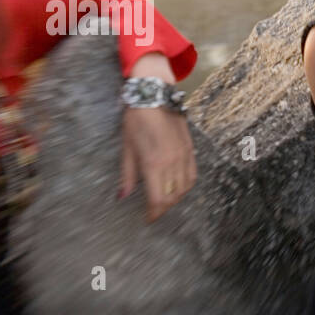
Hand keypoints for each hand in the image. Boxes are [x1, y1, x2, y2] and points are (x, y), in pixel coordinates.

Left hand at [119, 106, 196, 221]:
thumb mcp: (127, 148)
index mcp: (153, 164)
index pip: (158, 200)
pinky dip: (186, 185)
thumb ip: (127, 175)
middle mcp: (172, 162)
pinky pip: (192, 174)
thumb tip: (122, 196)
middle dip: (163, 208)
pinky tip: (177, 186)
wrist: (154, 95)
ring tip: (164, 200)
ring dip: (175, 198)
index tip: (148, 218)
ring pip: (185, 188)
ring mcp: (183, 155)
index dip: (153, 213)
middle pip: (172, 197)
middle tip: (154, 211)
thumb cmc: (136, 120)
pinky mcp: (190, 149)